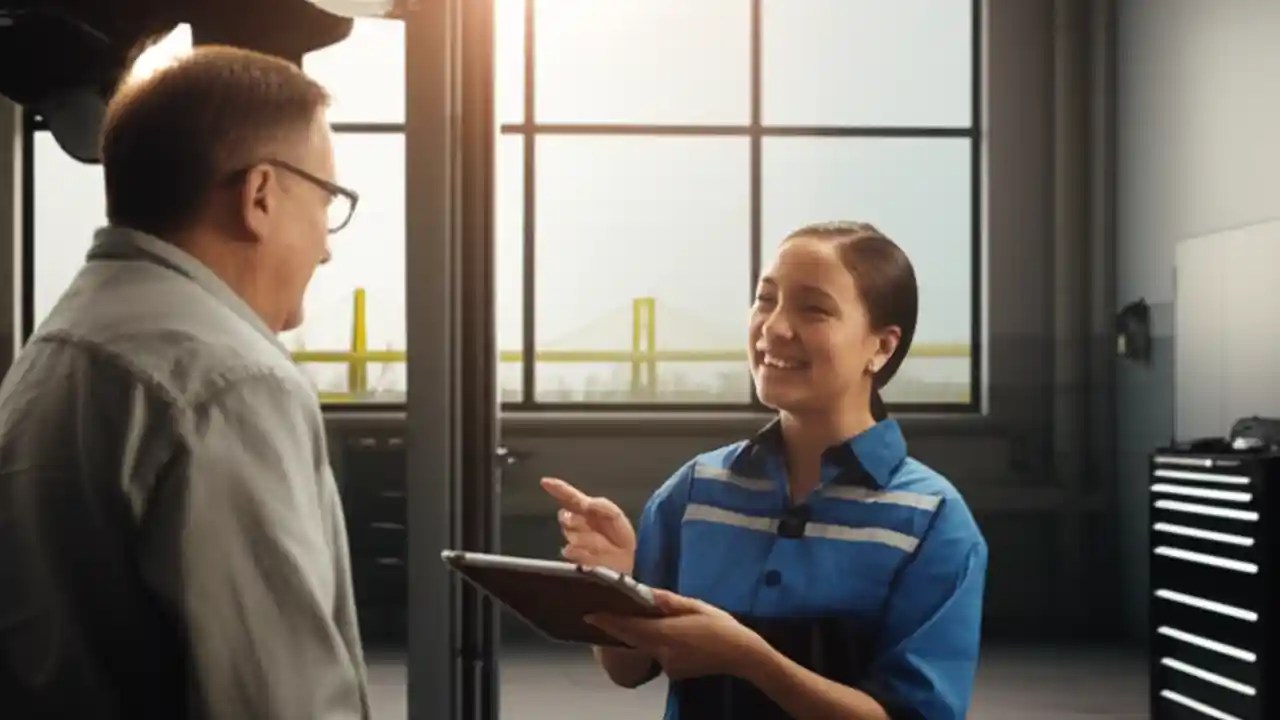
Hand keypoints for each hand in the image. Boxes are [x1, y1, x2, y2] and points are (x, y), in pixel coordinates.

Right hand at [541, 477, 636, 575]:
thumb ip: (602, 506)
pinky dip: (582, 551)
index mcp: (587, 509)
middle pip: (564, 516)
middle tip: (588, 525)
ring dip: (586, 537)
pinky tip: (594, 553)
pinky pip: (570, 550)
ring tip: (602, 543)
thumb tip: (585, 503)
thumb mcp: (615, 516)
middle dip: (574, 519)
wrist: (627, 560)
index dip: (557, 488)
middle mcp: (577, 523)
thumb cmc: (622, 536)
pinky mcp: (574, 555)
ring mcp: (574, 539)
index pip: (568, 496)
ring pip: (569, 533)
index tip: (545, 481)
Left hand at [586, 590, 768, 680]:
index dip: (607, 621)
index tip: (588, 614)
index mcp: (665, 634)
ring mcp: (667, 665)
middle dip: (617, 627)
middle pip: (632, 638)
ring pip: (646, 646)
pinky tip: (672, 635)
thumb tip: (644, 592)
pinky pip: (658, 654)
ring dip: (642, 634)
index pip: (628, 627)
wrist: (741, 655)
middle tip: (602, 613)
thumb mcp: (695, 605)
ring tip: (643, 619)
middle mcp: (662, 652)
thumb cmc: (720, 626)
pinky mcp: (674, 672)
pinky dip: (657, 644)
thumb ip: (667, 601)